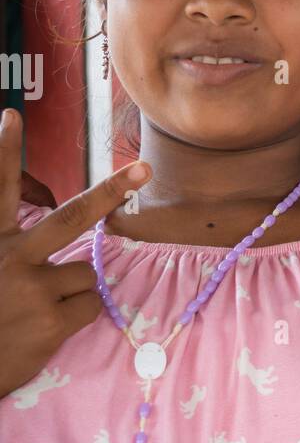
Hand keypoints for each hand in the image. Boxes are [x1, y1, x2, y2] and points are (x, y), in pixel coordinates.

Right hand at [0, 106, 150, 397]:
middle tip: (143, 169)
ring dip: (72, 289)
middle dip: (112, 192)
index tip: (10, 115)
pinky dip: (77, 316)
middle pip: (73, 217)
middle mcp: (11, 258)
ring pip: (86, 274)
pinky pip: (90, 306)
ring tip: (38, 308)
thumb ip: (9, 250)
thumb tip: (49, 246)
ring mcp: (34, 289)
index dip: (4, 152)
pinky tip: (46, 328)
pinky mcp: (52, 322)